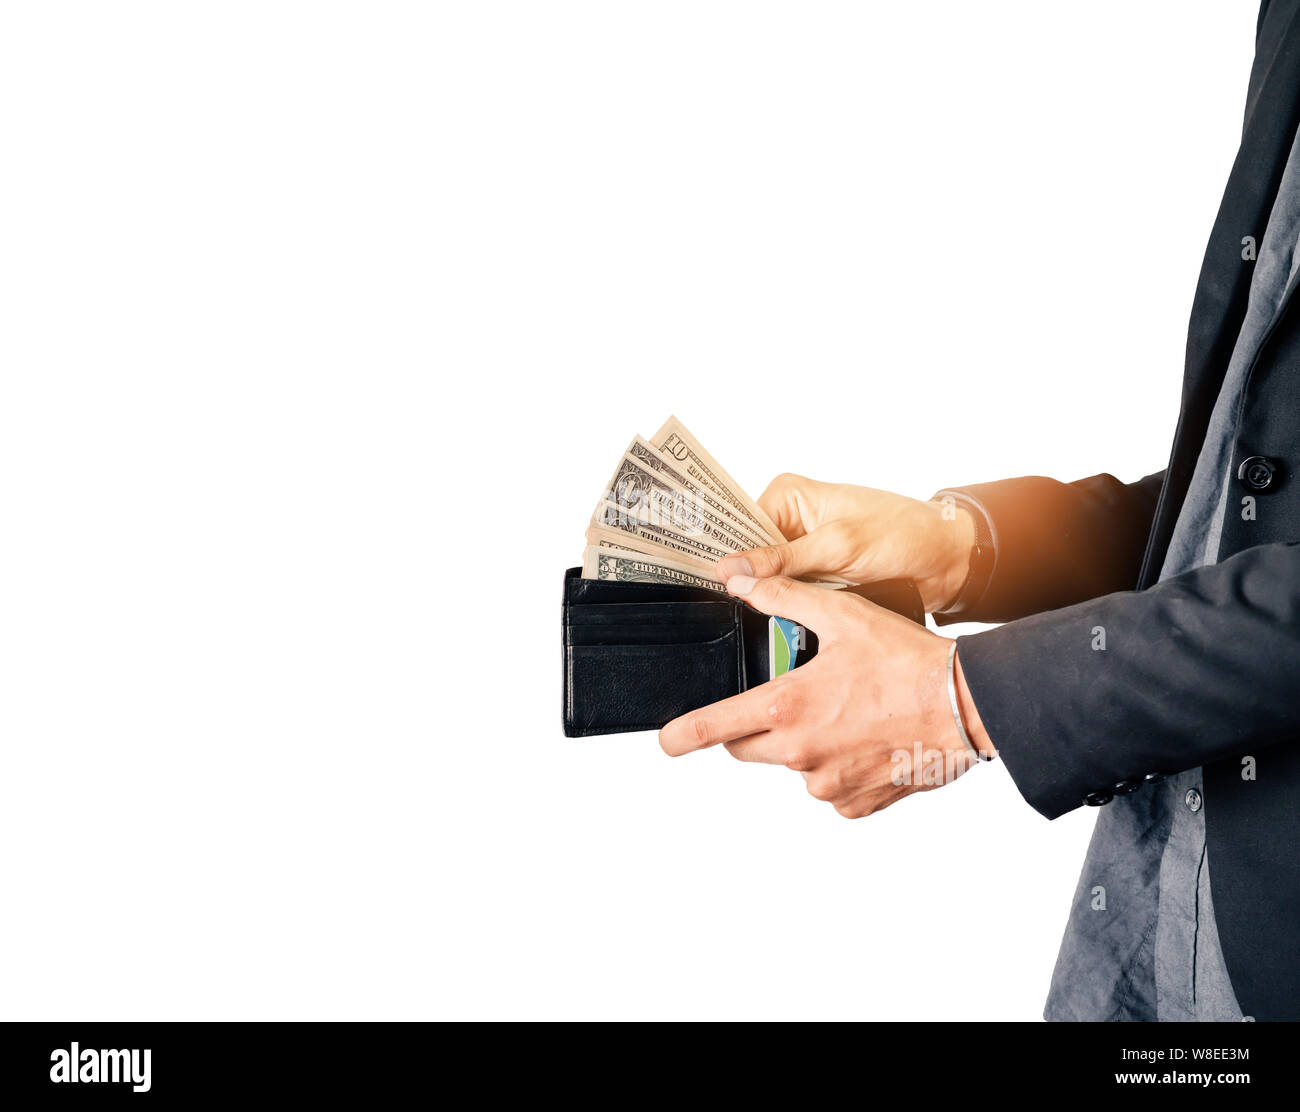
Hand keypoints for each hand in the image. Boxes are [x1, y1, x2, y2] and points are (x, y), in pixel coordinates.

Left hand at [659, 574, 994, 817]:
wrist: (968, 705)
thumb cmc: (908, 660)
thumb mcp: (841, 615)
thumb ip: (782, 596)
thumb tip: (740, 580)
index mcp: (787, 708)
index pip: (714, 729)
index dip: (683, 735)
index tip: (666, 741)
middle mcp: (801, 754)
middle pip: (747, 749)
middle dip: (751, 727)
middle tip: (786, 699)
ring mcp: (828, 785)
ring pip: (793, 766)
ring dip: (804, 744)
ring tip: (845, 712)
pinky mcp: (857, 805)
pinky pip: (831, 789)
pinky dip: (839, 767)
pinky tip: (866, 739)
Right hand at [720, 474, 974, 612]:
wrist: (945, 559)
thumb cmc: (900, 533)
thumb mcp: (836, 546)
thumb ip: (781, 561)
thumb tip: (730, 571)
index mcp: (789, 494)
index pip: (738, 526)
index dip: (727, 556)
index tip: (713, 581)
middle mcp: (790, 518)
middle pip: (749, 554)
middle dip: (748, 578)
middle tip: (734, 601)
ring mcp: (803, 548)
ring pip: (768, 578)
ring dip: (771, 595)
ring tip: (762, 610)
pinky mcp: (816, 573)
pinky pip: (789, 592)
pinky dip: (790, 604)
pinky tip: (784, 615)